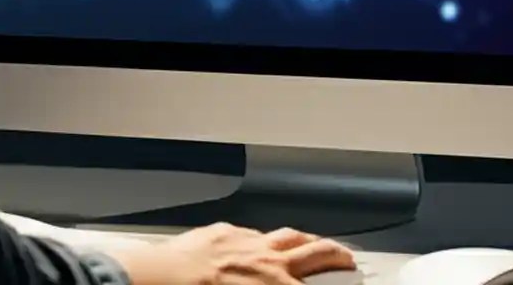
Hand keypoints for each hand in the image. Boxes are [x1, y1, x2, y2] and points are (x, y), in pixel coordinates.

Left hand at [111, 222, 354, 284]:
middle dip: (338, 256)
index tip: (347, 280)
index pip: (318, 284)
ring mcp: (249, 243)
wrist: (164, 281)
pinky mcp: (226, 232)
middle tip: (348, 260)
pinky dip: (265, 238)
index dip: (339, 280)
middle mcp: (271, 263)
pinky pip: (254, 233)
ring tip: (316, 244)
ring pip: (289, 236)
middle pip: (318, 253)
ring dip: (308, 240)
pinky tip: (262, 242)